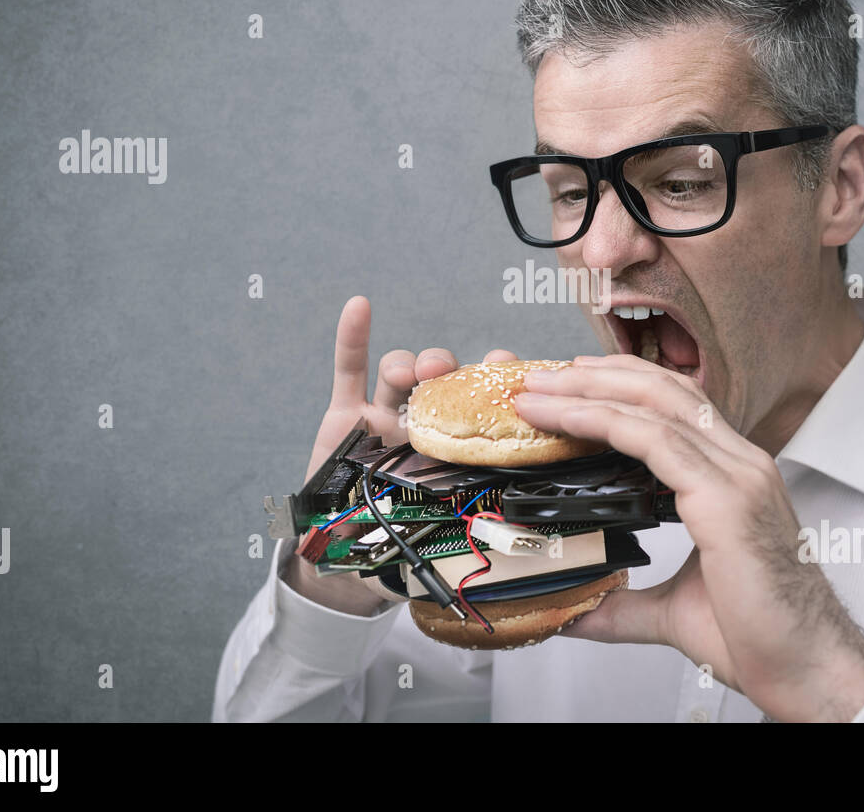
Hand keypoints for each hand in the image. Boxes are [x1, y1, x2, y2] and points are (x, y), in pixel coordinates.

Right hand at [293, 294, 516, 612]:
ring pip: (400, 370)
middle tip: (444, 372)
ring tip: (406, 374)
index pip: (483, 400)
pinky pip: (350, 369)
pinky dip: (353, 337)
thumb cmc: (404, 538)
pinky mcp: (347, 414)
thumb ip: (475, 513)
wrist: (349, 557)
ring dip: (406, 363)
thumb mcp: (447, 526)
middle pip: (442, 377)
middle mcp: (425, 422)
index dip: (495, 377)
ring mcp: (386, 414)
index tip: (507, 362)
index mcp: (457, 444)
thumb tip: (517, 529)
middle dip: (445, 366)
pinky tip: (360, 306)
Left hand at [510, 353, 863, 721]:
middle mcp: (739, 463)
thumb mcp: (673, 609)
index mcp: (731, 476)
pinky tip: (569, 419)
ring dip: (588, 392)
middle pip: (662, 389)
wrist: (806, 670)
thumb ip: (623, 604)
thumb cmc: (757, 636)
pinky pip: (658, 442)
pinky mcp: (727, 499)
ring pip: (657, 404)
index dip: (618, 386)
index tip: (564, 388)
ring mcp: (738, 475)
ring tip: (537, 391)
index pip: (672, 406)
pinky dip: (606, 422)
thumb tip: (576, 612)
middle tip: (538, 378)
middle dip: (595, 376)